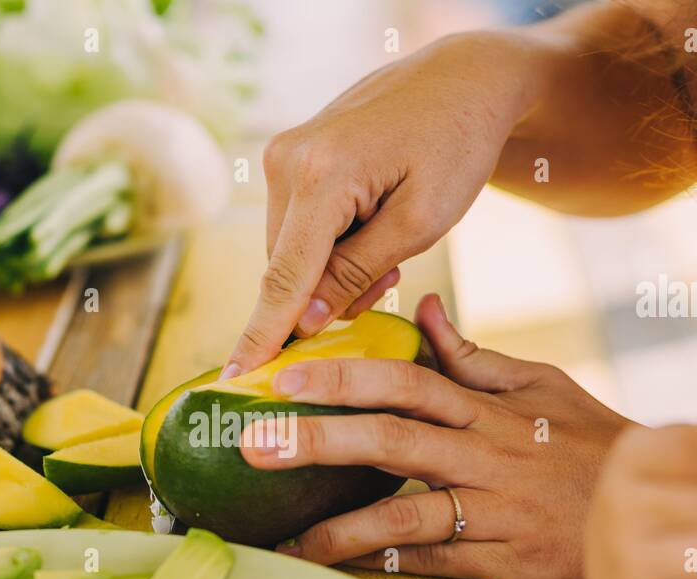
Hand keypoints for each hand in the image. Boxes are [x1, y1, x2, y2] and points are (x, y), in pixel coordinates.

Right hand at [222, 32, 530, 376]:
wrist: (461, 80)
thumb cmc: (456, 146)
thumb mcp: (420, 223)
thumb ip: (357, 273)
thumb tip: (303, 321)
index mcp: (321, 177)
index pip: (283, 277)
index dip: (261, 336)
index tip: (234, 379)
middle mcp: (287, 161)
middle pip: (285, 267)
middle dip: (324, 294)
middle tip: (389, 280)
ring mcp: (283, 154)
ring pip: (290, 249)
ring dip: (329, 268)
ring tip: (388, 245)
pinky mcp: (290, 154)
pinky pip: (297, 224)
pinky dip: (329, 242)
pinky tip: (371, 225)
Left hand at [240, 295, 630, 578]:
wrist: (657, 515)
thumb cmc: (591, 444)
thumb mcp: (542, 386)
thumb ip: (474, 355)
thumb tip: (423, 307)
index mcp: (489, 407)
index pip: (407, 380)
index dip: (343, 376)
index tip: (283, 376)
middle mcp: (486, 454)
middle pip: (391, 438)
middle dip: (317, 438)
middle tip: (254, 443)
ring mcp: (494, 509)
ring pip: (406, 513)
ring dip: (338, 527)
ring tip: (284, 538)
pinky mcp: (503, 561)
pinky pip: (433, 561)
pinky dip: (384, 564)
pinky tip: (338, 567)